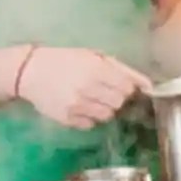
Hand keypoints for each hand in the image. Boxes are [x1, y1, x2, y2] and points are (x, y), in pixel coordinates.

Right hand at [14, 46, 152, 129]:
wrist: (31, 71)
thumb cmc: (67, 60)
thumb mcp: (94, 56)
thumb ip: (123, 69)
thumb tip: (149, 85)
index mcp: (97, 69)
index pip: (128, 88)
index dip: (128, 87)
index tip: (121, 85)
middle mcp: (88, 88)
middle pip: (119, 103)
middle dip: (117, 98)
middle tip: (106, 91)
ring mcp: (77, 106)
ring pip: (107, 116)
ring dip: (105, 108)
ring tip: (92, 98)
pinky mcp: (67, 119)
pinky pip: (90, 124)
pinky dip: (90, 118)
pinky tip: (80, 106)